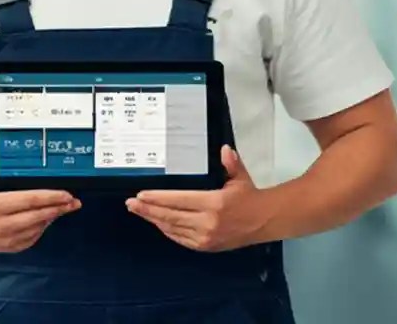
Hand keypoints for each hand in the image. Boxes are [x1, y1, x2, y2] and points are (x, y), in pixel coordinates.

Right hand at [0, 149, 80, 252]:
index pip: (27, 201)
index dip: (49, 197)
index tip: (64, 195)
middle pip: (36, 216)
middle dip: (57, 209)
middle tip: (72, 203)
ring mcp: (1, 238)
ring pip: (34, 230)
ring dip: (50, 220)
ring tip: (61, 210)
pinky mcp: (3, 247)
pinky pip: (27, 241)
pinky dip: (39, 232)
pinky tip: (45, 223)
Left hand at [126, 144, 270, 252]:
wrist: (266, 221)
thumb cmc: (250, 197)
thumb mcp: (240, 178)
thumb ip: (230, 164)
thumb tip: (224, 149)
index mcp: (214, 204)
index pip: (178, 200)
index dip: (157, 199)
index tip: (141, 195)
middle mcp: (208, 222)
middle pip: (170, 216)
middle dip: (148, 210)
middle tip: (130, 204)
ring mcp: (206, 237)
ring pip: (173, 229)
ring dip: (154, 220)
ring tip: (139, 212)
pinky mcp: (207, 247)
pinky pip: (181, 239)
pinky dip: (168, 231)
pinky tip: (158, 223)